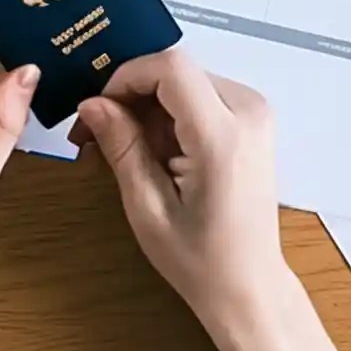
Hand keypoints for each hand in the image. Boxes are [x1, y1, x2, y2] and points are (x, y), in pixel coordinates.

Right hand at [73, 50, 335, 350]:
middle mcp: (249, 114)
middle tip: (100, 133)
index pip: (170, 67)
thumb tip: (94, 104)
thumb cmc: (204, 259)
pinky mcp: (254, 120)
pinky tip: (160, 152)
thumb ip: (122, 147)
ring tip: (131, 152)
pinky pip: (203, 95)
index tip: (99, 107)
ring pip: (187, 80)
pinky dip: (173, 114)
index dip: (126, 77)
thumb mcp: (148, 208)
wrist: (249, 282)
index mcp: (222, 137)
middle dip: (134, 94)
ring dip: (152, 106)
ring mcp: (256, 114)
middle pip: (177, 71)